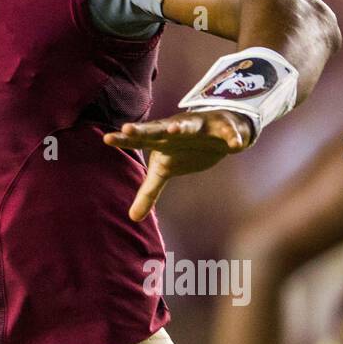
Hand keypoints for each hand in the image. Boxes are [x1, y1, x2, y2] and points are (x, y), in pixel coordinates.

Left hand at [104, 109, 252, 221]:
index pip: (138, 139)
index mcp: (160, 139)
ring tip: (175, 128)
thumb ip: (149, 192)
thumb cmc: (183, 149)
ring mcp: (199, 126)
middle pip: (157, 128)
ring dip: (183, 126)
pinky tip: (236, 146)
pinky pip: (228, 132)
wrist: (217, 129)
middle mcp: (175, 129)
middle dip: (143, 129)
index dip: (123, 139)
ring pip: (190, 125)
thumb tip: (132, 218)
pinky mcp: (222, 127)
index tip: (106, 139)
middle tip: (127, 129)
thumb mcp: (164, 170)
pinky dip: (232, 137)